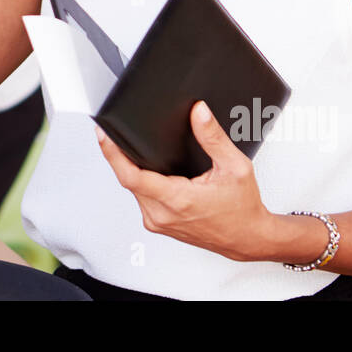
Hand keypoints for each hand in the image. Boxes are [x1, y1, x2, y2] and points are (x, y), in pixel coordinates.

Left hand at [96, 101, 273, 262]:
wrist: (247, 238)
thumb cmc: (242, 209)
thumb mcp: (234, 167)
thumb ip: (213, 137)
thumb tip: (198, 112)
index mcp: (178, 200)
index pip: (131, 175)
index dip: (113, 153)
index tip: (103, 135)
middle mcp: (162, 214)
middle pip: (127, 179)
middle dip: (120, 155)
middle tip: (114, 131)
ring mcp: (158, 222)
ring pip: (133, 189)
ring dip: (130, 169)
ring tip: (130, 147)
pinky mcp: (158, 224)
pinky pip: (140, 198)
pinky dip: (140, 182)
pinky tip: (148, 170)